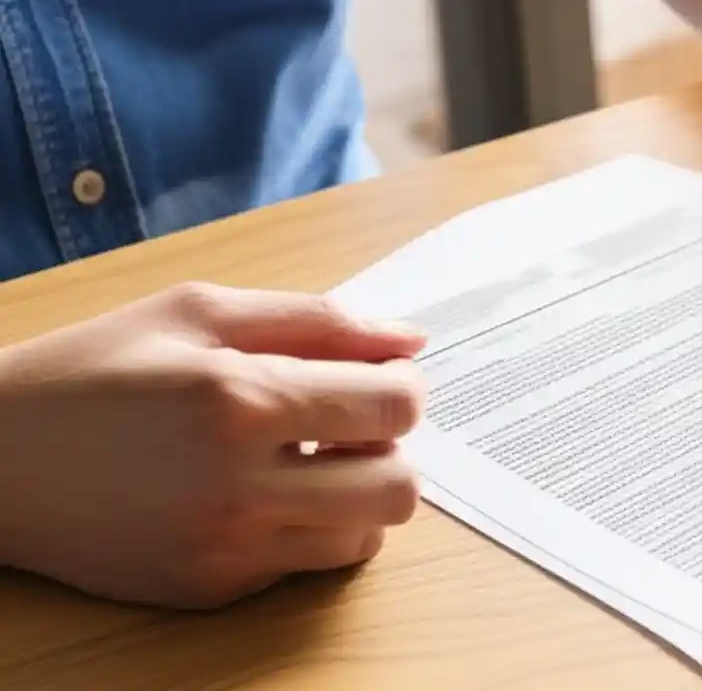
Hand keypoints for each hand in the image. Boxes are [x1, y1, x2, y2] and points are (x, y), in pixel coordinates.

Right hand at [0, 282, 427, 608]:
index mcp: (238, 397)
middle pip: (399, 488)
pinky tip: (266, 494)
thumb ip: (317, 320)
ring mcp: (226, 547)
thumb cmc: (95, 370)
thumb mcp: (198, 310)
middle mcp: (239, 484)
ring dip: (360, 495)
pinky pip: (307, 565)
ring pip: (365, 536)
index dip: (405, 385)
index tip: (381, 377)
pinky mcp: (211, 587)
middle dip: (393, 450)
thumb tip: (410, 340)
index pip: (393, 406)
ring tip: (312, 461)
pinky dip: (310, 528)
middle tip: (353, 425)